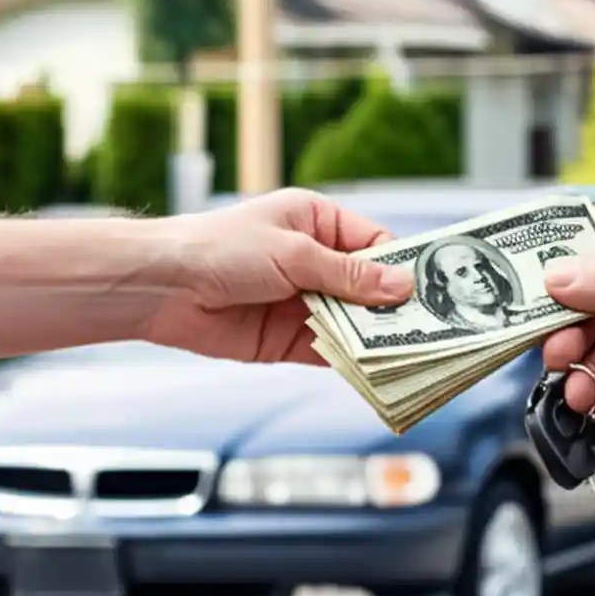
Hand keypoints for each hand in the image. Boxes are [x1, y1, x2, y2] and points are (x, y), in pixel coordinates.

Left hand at [143, 189, 413, 364]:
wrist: (163, 287)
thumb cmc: (222, 249)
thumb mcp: (293, 254)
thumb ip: (347, 276)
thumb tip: (401, 286)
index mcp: (317, 223)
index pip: (374, 245)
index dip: (400, 267)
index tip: (429, 290)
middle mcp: (314, 263)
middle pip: (368, 289)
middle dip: (393, 308)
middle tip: (431, 329)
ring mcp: (302, 303)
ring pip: (353, 323)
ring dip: (376, 339)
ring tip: (412, 354)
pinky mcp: (288, 340)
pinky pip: (330, 352)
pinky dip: (351, 362)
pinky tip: (376, 372)